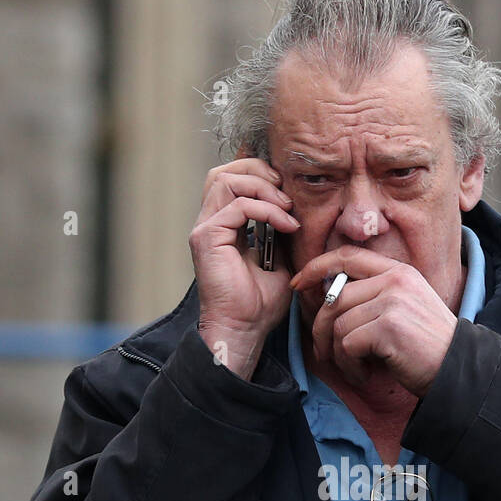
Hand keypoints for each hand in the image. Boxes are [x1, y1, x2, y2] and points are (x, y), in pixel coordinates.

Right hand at [188, 158, 299, 372]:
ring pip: (226, 180)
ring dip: (263, 188)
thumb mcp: (279, 260)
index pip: (232, 179)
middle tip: (286, 191)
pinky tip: (285, 225)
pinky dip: (266, 210)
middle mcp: (210, 222)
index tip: (288, 191)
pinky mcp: (208, 237)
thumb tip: (295, 212)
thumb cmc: (259, 304)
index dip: (259, 173)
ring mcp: (205, 228)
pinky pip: (238, 206)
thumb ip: (279, 233)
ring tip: (286, 208)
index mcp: (224, 225)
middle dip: (259, 171)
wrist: (245, 329)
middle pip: (225, 171)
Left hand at [289, 246, 457, 396]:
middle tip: (325, 353)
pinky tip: (364, 374)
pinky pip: (347, 344)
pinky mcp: (388, 326)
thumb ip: (373, 296)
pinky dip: (349, 366)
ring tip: (354, 368)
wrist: (458, 370)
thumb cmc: (427, 347)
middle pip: (334, 297)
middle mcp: (395, 280)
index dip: (316, 267)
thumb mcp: (404, 309)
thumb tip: (326, 300)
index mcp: (398, 271)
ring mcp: (392, 301)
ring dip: (337, 354)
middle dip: (321, 329)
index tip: (299, 284)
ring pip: (338, 324)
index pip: (347, 256)